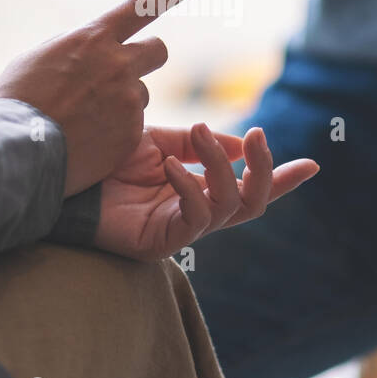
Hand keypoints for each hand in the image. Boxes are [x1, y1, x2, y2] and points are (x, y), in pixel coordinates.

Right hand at [0, 0, 194, 195]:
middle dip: (146, 58)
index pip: (141, 6)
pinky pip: (132, 127)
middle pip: (157, 51)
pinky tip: (87, 142)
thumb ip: (75, 49)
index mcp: (92, 39)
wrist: (15, 150)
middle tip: (124, 73)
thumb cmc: (15, 102)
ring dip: (120, 103)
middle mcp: (118, 65)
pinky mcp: (131, 134)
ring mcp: (127, 100)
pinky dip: (114, 133)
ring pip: (139, 94)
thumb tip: (91, 52)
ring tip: (84, 119)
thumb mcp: (39, 58)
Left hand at [94, 122, 318, 260]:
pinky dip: (190, 187)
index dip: (282, 179)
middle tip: (255, 135)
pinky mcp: (160, 244)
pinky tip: (170, 166)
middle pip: (251, 204)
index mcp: (197, 190)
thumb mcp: (160, 140)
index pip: (248, 188)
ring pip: (229, 207)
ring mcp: (179, 231)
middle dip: (262, 169)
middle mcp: (194, 213)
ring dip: (220, 166)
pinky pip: (194, 220)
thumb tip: (239, 142)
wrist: (62, 175)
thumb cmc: (106, 160)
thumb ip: (200, 144)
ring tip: (199, 133)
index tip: (313, 164)